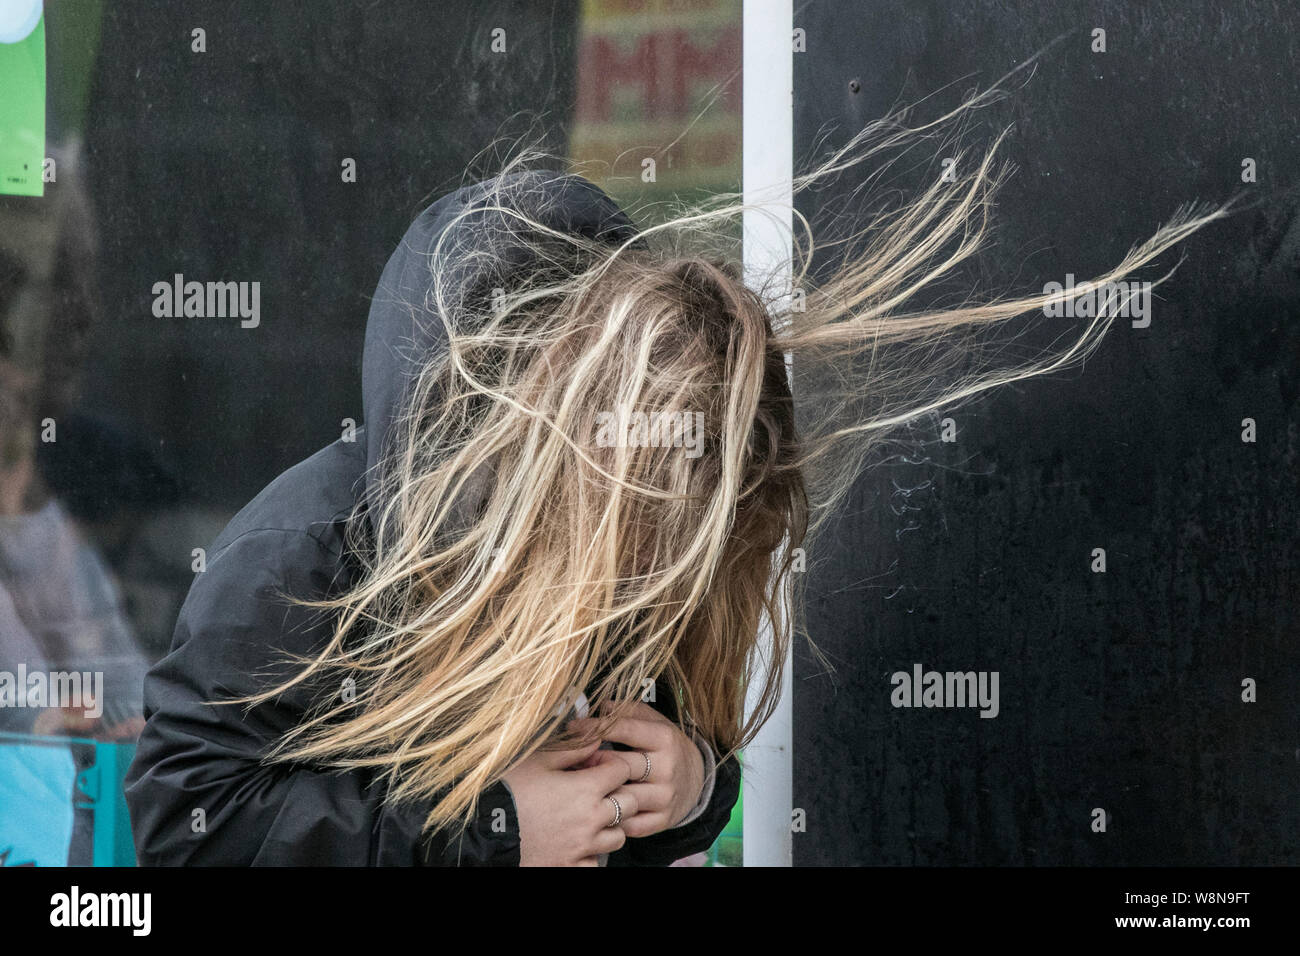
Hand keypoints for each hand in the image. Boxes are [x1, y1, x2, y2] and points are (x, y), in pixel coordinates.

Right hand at [502, 739, 636, 865]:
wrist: (484, 831)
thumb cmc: (507, 791)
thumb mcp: (537, 761)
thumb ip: (572, 749)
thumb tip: (595, 738)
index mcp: (585, 789)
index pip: (623, 770)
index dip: (611, 763)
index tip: (596, 764)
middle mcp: (591, 819)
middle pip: (630, 803)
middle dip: (619, 792)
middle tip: (598, 790)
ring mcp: (582, 847)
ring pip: (618, 837)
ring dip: (610, 825)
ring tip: (589, 818)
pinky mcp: (570, 866)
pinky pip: (596, 862)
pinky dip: (592, 854)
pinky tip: (578, 843)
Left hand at [569, 701, 705, 838]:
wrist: (696, 780)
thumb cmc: (664, 747)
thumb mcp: (654, 722)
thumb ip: (629, 711)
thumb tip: (602, 705)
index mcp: (664, 738)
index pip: (625, 730)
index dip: (595, 727)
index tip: (572, 726)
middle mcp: (667, 768)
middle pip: (620, 766)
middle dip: (591, 761)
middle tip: (569, 759)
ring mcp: (665, 796)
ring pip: (622, 796)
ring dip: (598, 792)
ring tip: (578, 784)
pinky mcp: (663, 819)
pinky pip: (628, 823)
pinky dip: (611, 817)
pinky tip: (599, 807)